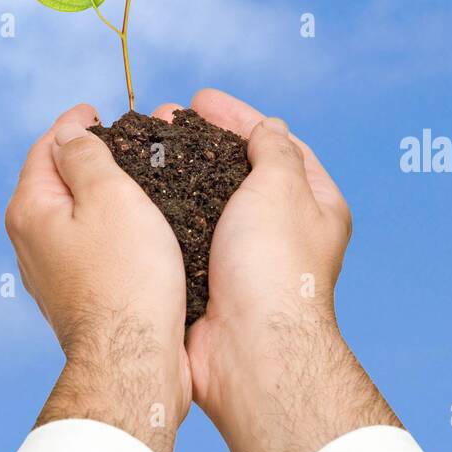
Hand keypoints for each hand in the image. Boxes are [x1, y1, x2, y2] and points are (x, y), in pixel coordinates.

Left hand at [6, 103, 191, 451]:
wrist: (134, 360)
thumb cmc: (128, 277)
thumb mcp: (110, 196)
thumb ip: (85, 155)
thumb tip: (68, 133)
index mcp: (31, 209)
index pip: (47, 146)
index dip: (75, 123)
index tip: (99, 111)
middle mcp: (31, 241)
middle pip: (57, 180)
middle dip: (88, 156)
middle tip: (126, 142)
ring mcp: (51, 272)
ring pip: (74, 215)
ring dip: (101, 193)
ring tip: (138, 180)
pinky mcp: (76, 295)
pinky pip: (89, 245)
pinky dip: (108, 227)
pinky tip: (137, 229)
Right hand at [154, 88, 399, 451]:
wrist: (250, 352)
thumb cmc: (274, 267)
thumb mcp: (281, 187)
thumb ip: (274, 150)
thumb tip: (270, 127)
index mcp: (314, 205)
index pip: (276, 144)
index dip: (238, 117)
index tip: (199, 99)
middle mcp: (282, 231)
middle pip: (238, 171)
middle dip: (200, 143)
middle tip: (162, 122)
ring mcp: (244, 257)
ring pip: (205, 201)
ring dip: (176, 174)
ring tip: (142, 151)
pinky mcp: (210, 280)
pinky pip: (184, 234)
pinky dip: (163, 212)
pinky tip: (138, 195)